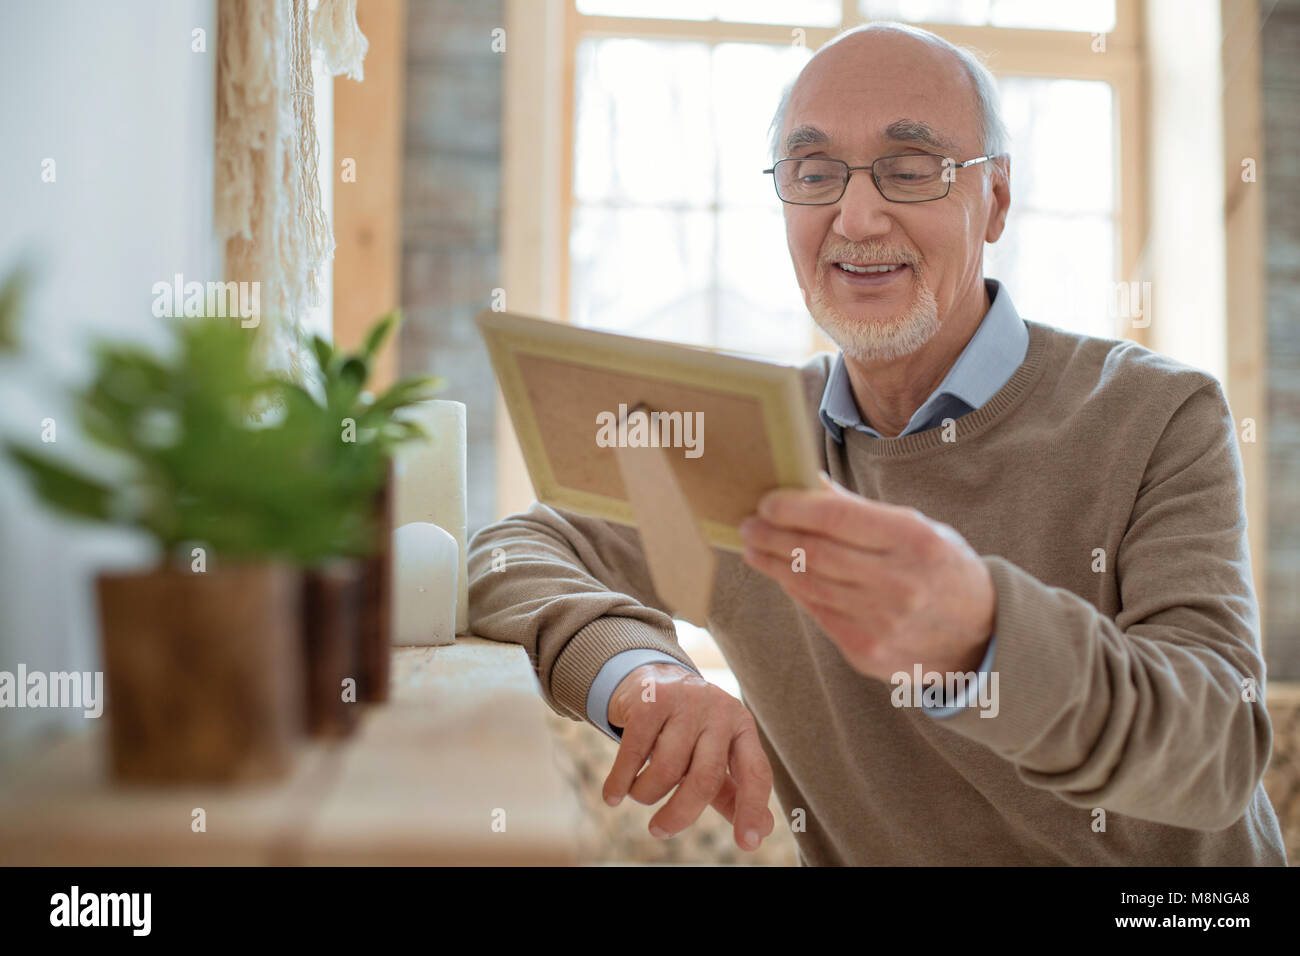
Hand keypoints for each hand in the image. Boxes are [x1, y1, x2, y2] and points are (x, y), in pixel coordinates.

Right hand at [603, 662, 775, 851]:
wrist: (652, 677)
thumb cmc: (688, 728)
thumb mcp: (715, 753)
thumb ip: (734, 790)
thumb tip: (763, 829)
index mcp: (741, 726)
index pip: (755, 772)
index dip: (752, 808)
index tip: (748, 843)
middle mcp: (718, 710)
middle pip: (704, 778)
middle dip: (680, 814)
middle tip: (660, 831)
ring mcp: (684, 701)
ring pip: (666, 769)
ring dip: (646, 794)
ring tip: (639, 792)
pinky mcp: (649, 699)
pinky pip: (633, 754)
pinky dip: (620, 782)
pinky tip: (613, 795)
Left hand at [738, 473, 994, 680]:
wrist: (982, 638)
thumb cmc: (941, 569)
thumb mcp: (917, 528)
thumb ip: (859, 510)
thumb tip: (805, 482)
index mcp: (915, 541)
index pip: (837, 517)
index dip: (793, 507)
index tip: (766, 502)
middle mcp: (899, 583)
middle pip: (815, 553)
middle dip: (772, 536)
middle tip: (748, 524)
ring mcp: (881, 622)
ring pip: (808, 585)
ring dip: (772, 563)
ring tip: (753, 546)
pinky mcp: (866, 651)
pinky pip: (817, 613)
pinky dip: (795, 590)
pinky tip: (782, 574)